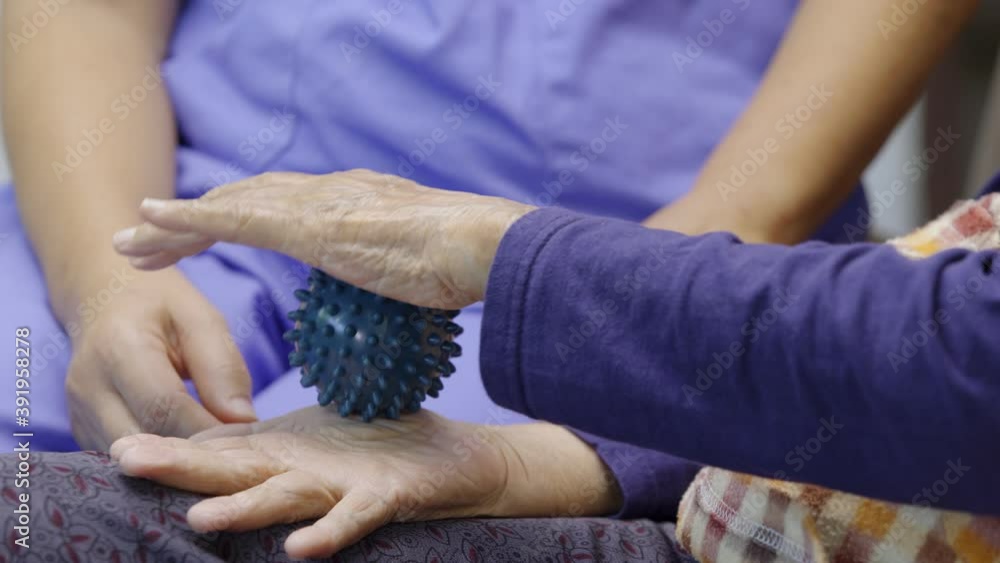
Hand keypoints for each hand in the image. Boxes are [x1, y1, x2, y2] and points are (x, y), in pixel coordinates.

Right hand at [65, 266, 255, 450]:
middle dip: (194, 458)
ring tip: (217, 462)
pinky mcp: (83, 433)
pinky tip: (190, 461)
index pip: (163, 407)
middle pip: (144, 442)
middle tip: (236, 461)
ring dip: (178, 467)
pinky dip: (160, 466)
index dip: (208, 432)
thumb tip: (243, 421)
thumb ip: (222, 367)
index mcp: (118, 347)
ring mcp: (80, 414)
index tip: (248, 445)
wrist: (106, 302)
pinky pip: (125, 463)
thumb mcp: (201, 319)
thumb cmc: (161, 308)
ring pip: (133, 462)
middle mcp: (88, 387)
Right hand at [110, 406, 622, 558]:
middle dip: (180, 469)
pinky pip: (354, 516)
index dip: (170, 445)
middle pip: (234, 471)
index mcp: (284, 452)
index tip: (118, 442)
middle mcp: (301, 475)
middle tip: (124, 463)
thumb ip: (265, 432)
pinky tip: (300, 547)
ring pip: (283, 498)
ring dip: (243, 510)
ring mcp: (338, 490)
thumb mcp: (314, 427)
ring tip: (200, 517)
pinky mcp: (382, 497)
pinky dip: (329, 530)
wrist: (453, 460)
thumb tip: (213, 426)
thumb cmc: (377, 441)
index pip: (217, 447)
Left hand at [112, 170, 533, 308]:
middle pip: (245, 202)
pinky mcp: (307, 224)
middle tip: (148, 238)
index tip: (210, 235)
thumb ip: (399, 271)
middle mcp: (327, 192)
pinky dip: (187, 222)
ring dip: (175, 224)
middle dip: (195, 221)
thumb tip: (403, 288)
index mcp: (352, 203)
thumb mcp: (422, 267)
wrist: (480, 246)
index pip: (283, 207)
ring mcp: (316, 205)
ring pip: (228, 208)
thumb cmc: (466, 265)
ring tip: (131, 240)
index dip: (240, 218)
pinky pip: (233, 221)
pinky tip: (149, 223)